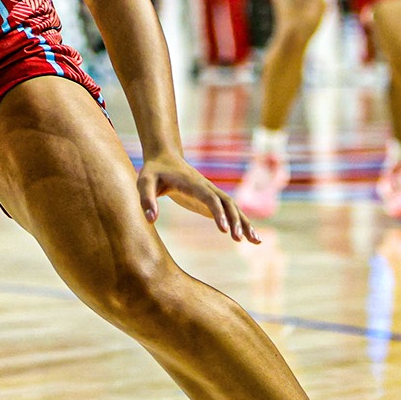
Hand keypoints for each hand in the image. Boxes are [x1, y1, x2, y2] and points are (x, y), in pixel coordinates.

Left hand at [136, 155, 258, 243]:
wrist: (164, 158)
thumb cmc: (153, 171)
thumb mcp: (144, 182)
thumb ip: (146, 200)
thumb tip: (150, 220)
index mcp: (192, 183)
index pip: (209, 198)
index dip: (218, 212)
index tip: (224, 229)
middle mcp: (206, 187)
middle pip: (227, 202)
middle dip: (236, 220)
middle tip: (239, 239)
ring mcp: (211, 193)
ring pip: (233, 207)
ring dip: (244, 222)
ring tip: (256, 241)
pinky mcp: (210, 200)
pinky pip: (230, 211)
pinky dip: (241, 223)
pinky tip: (249, 237)